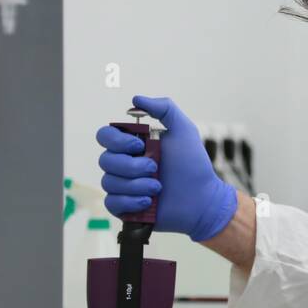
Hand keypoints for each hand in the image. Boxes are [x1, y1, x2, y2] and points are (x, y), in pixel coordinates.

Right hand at [95, 95, 237, 240]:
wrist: (202, 198)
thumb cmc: (194, 165)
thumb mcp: (184, 130)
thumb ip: (165, 108)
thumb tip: (136, 99)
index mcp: (134, 145)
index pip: (105, 136)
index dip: (117, 141)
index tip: (139, 146)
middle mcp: (125, 163)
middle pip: (105, 160)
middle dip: (131, 166)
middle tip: (155, 168)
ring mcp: (124, 186)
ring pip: (108, 182)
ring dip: (136, 185)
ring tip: (158, 188)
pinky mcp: (125, 207)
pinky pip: (112, 202)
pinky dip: (130, 201)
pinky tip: (149, 201)